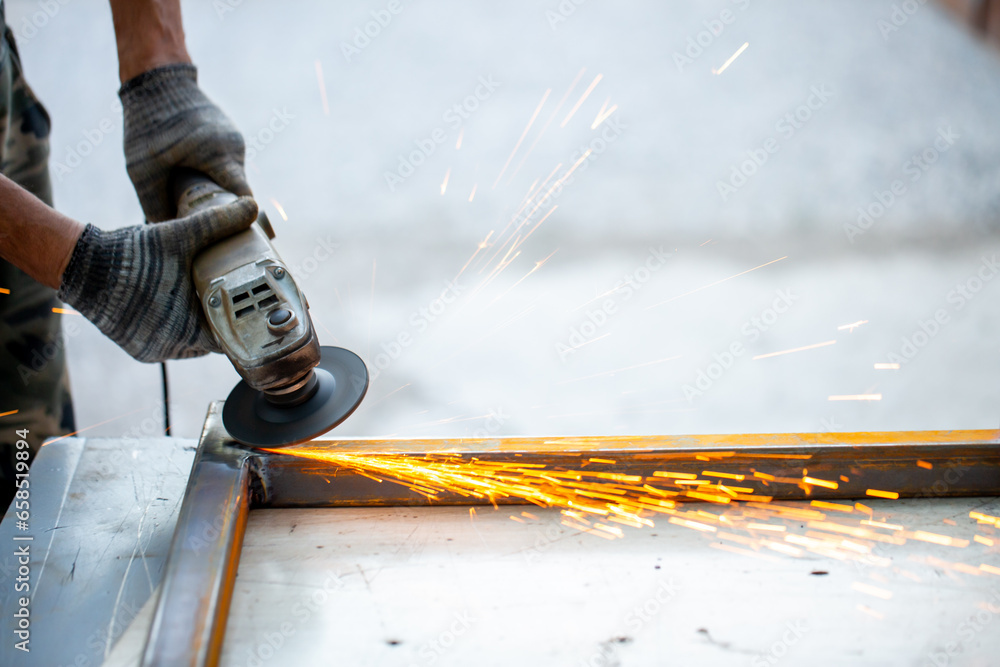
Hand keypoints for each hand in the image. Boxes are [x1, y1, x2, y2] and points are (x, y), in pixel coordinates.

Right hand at [57, 197, 257, 361]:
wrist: (80, 266)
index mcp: (187, 332)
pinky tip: (176, 304)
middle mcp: (169, 348)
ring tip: (202, 297)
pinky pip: (165, 339)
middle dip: (217, 318)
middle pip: (209, 339)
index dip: (239, 320)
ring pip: (187, 341)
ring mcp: (151, 349)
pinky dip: (173, 324)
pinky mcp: (134, 346)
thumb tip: (251, 205)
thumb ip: (219, 223)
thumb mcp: (181, 236)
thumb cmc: (132, 257)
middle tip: (226, 294)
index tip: (246, 303)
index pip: (228, 338)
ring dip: (195, 323)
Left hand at [120, 64, 250, 221]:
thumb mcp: (142, 170)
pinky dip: (214, 173)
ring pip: (232, 176)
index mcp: (219, 155)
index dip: (239, 219)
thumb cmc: (148, 123)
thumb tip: (163, 235)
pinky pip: (226, 162)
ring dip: (217, 188)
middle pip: (237, 190)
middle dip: (223, 207)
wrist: (155, 78)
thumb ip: (153, 205)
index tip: (232, 237)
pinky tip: (193, 177)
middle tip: (204, 224)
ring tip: (194, 200)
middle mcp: (234, 146)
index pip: (243, 198)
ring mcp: (233, 138)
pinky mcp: (227, 133)